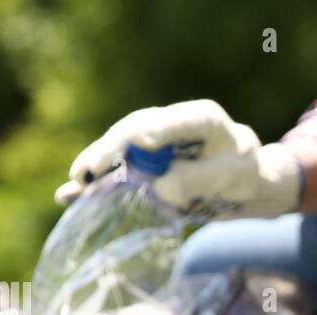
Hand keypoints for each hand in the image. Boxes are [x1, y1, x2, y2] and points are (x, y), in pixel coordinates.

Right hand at [54, 99, 301, 218]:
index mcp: (200, 118)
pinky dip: (97, 183)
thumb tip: (161, 186)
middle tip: (87, 171)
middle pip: (133, 133)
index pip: (168, 122)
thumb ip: (198, 179)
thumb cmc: (243, 174)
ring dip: (95, 167)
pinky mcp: (146, 163)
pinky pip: (118, 171)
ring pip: (119, 151)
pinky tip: (70, 195)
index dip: (148, 133)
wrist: (246, 184)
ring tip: (74, 183)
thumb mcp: (231, 177)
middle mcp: (171, 125)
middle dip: (109, 151)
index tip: (135, 143)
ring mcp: (155, 143)